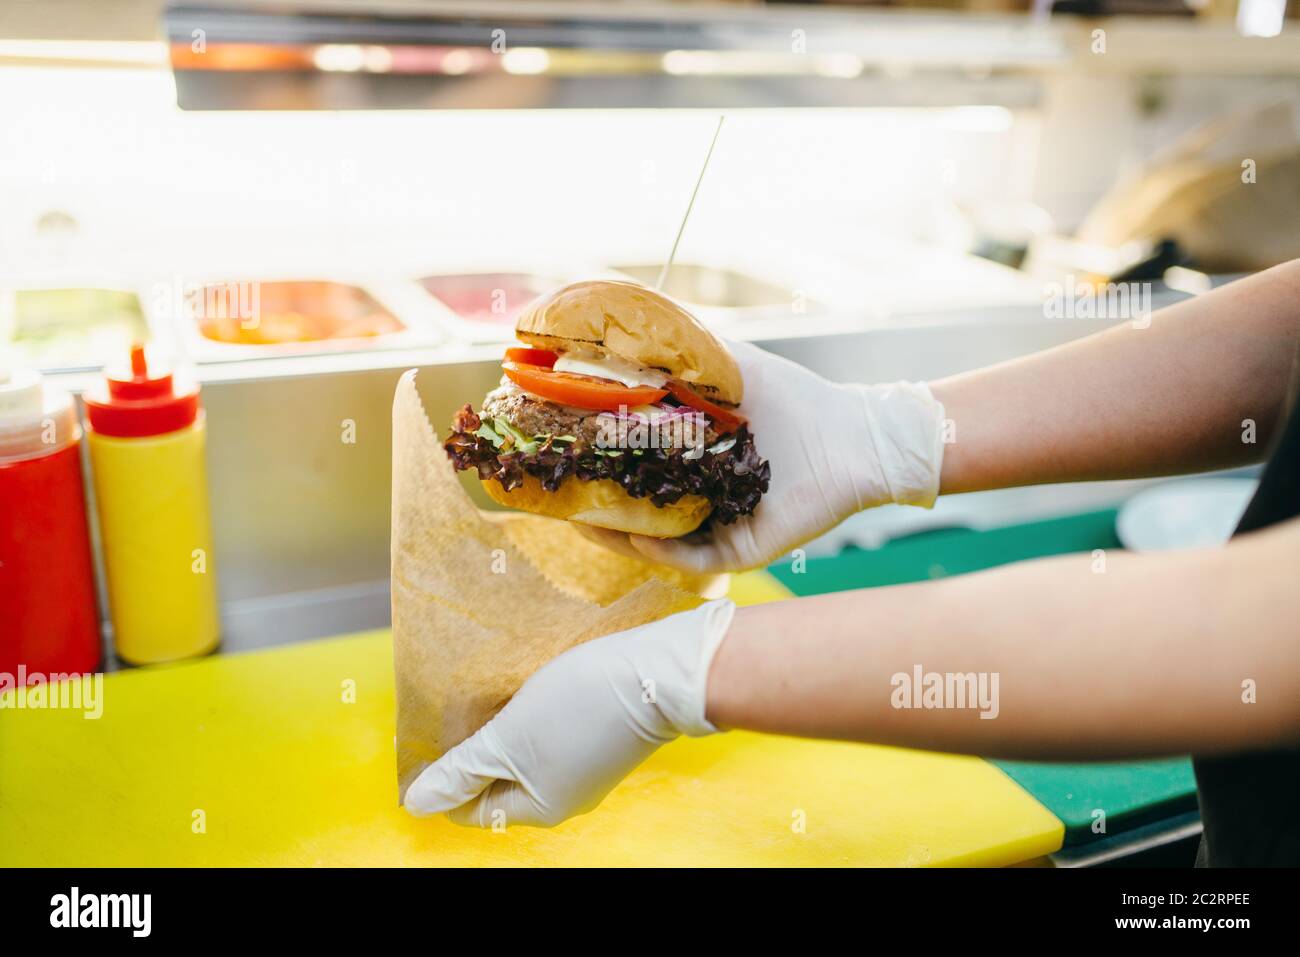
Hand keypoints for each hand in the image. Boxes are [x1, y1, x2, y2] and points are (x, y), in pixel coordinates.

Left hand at [403, 600, 735, 827]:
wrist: (661, 671)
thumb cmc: (581, 705)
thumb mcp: (508, 739)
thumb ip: (462, 771)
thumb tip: (416, 806)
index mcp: (539, 807)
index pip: (472, 806)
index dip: (446, 775)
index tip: (427, 734)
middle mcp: (564, 794)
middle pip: (499, 779)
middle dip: (474, 747)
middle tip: (454, 706)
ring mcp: (586, 764)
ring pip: (524, 753)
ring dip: (503, 725)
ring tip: (487, 691)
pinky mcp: (601, 734)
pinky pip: (550, 734)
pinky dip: (531, 714)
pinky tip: (526, 686)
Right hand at [582, 341, 946, 571]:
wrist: (853, 433)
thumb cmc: (793, 397)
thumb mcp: (727, 365)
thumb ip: (678, 353)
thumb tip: (618, 330)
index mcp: (689, 462)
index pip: (630, 471)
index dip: (593, 466)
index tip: (557, 452)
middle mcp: (698, 500)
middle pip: (633, 514)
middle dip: (593, 509)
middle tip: (559, 497)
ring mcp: (718, 528)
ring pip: (656, 545)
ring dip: (618, 536)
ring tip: (585, 519)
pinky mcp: (744, 551)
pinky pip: (696, 559)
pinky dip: (666, 551)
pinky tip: (640, 537)